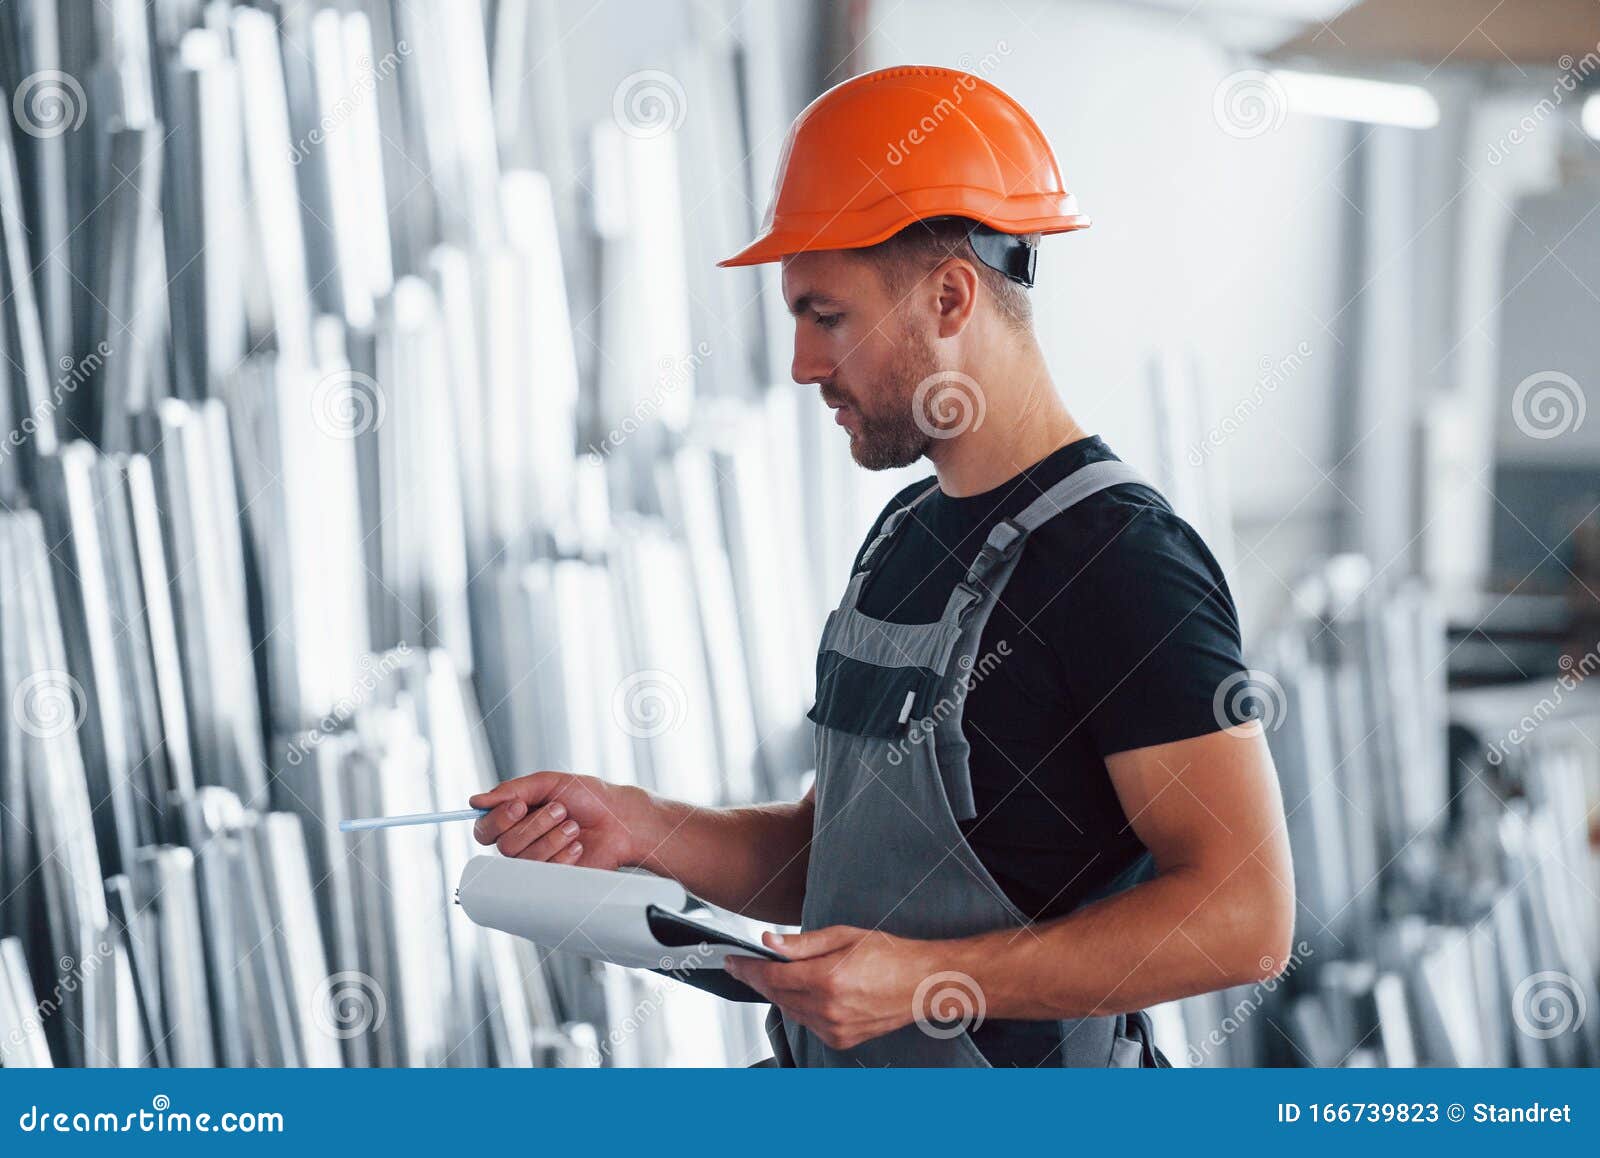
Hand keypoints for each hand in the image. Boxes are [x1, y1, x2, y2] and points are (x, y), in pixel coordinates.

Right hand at [470, 772, 652, 870]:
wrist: (621, 820)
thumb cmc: (588, 798)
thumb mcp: (549, 783)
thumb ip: (511, 790)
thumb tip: (475, 801)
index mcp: (515, 818)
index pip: (483, 828)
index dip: (497, 819)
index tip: (520, 806)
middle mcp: (521, 842)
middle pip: (503, 845)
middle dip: (535, 824)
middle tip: (560, 810)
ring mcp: (536, 863)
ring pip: (523, 859)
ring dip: (551, 837)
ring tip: (573, 826)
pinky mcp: (553, 879)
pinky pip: (544, 872)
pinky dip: (563, 854)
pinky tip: (578, 847)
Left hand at [724, 926, 940, 1050]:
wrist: (922, 984)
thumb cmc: (890, 955)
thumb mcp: (844, 936)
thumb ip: (803, 943)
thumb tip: (770, 942)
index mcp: (828, 979)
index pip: (772, 976)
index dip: (747, 968)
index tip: (732, 961)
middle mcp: (828, 1009)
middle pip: (776, 995)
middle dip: (757, 979)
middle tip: (744, 965)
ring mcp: (834, 1028)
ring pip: (789, 1011)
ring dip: (778, 993)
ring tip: (776, 973)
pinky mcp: (840, 1039)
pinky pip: (807, 1022)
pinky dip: (799, 1007)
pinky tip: (804, 991)